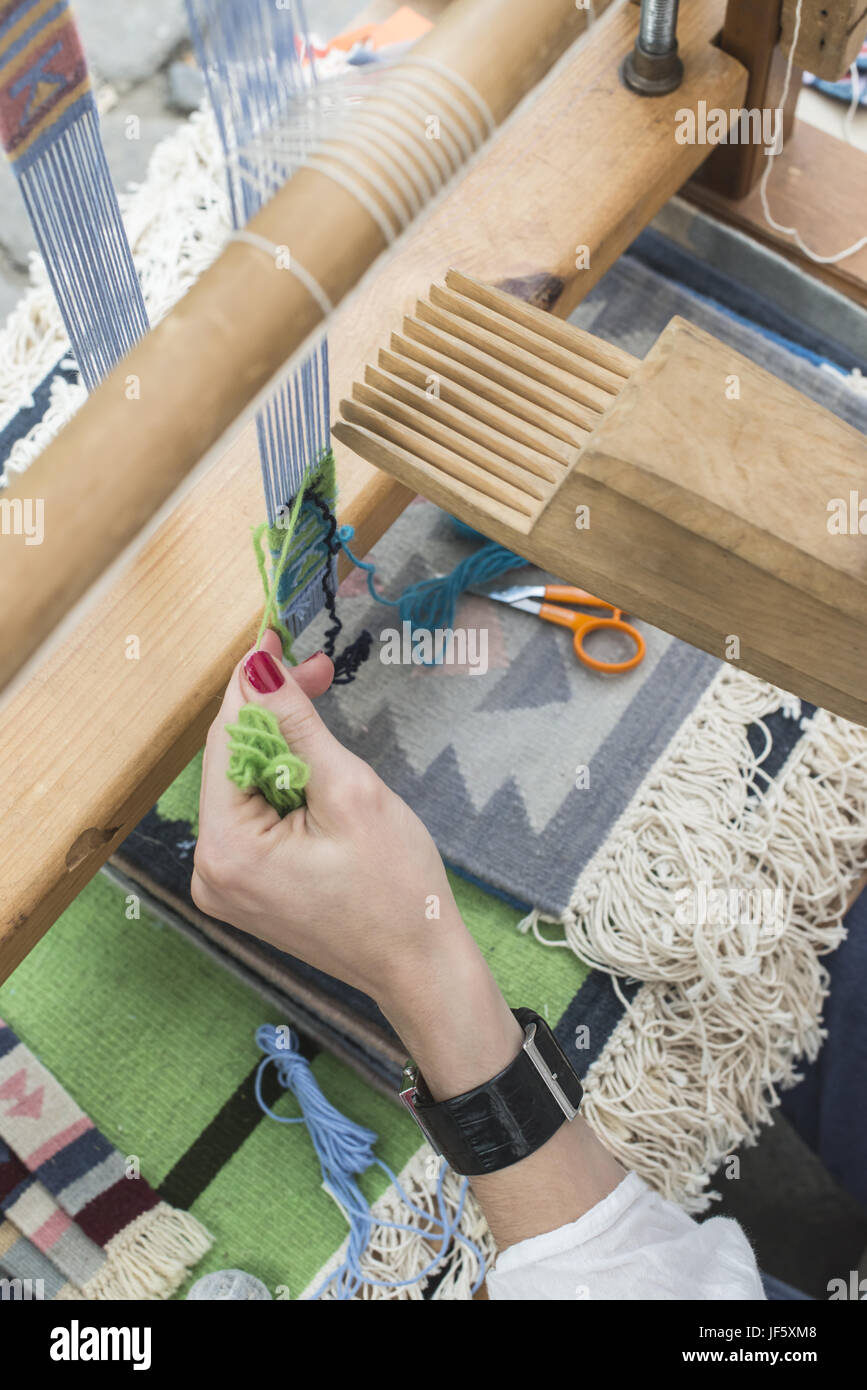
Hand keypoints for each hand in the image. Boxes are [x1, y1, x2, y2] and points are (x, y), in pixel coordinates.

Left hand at [192, 630, 474, 1009]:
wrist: (421, 966)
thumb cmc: (397, 890)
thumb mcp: (350, 790)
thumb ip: (297, 724)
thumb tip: (259, 667)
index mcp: (227, 849)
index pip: (227, 740)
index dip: (255, 685)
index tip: (279, 640)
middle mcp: (210, 870)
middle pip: (232, 761)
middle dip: (274, 715)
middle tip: (319, 672)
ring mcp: (225, 884)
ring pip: (245, 786)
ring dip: (283, 748)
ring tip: (327, 724)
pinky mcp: (247, 888)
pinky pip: (255, 817)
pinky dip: (284, 786)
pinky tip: (317, 770)